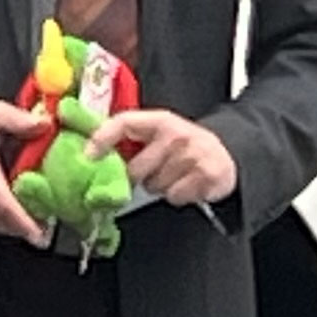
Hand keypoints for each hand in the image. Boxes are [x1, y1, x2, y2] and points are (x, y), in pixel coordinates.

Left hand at [97, 108, 238, 208]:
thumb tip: (94, 155)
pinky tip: (186, 184)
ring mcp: (192, 154)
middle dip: (139, 177)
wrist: (227, 154)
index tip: (88, 155)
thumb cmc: (186, 146)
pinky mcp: (206, 174)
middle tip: (153, 171)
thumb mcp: (161, 134)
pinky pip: (175, 196)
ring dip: (160, 187)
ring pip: (155, 186)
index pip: (124, 122)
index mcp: (160, 120)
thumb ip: (133, 140)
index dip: (102, 138)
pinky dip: (178, 196)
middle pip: (136, 169)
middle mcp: (176, 134)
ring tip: (174, 176)